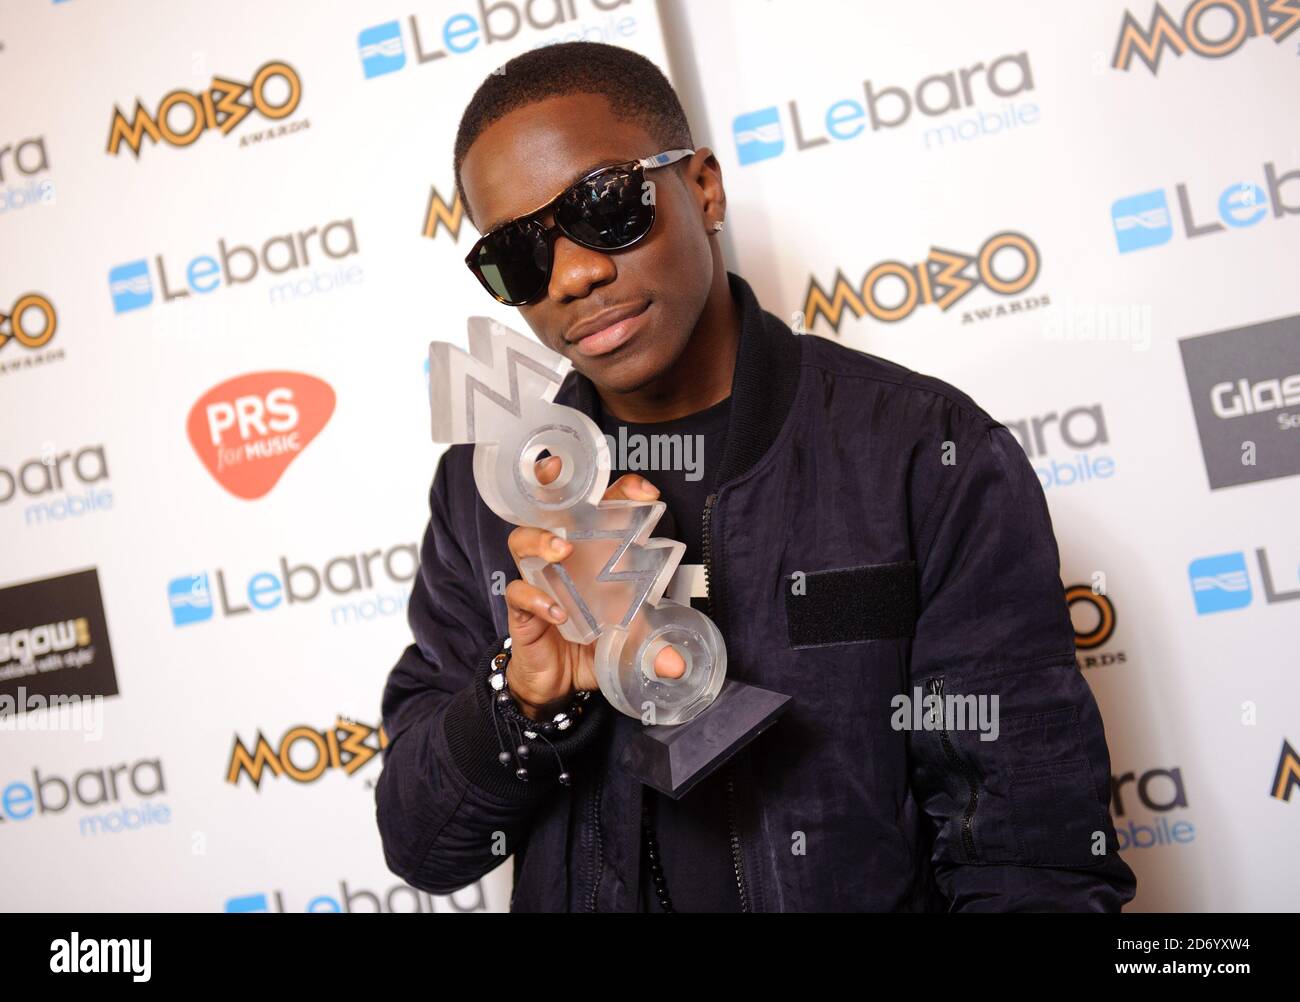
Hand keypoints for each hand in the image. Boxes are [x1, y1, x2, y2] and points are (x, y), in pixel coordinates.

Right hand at [504, 459, 686, 720]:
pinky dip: (536, 599)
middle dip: (551, 485)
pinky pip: (519, 593)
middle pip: (550, 508)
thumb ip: (652, 647)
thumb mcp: (629, 640)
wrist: (558, 682)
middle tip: (561, 476)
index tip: (646, 493)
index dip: (621, 492)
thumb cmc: (591, 643)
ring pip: (522, 541)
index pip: (602, 509)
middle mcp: (562, 557)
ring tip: (562, 550)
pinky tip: (555, 611)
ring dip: (541, 539)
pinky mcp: (521, 608)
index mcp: (593, 553)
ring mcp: (538, 579)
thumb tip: (677, 665)